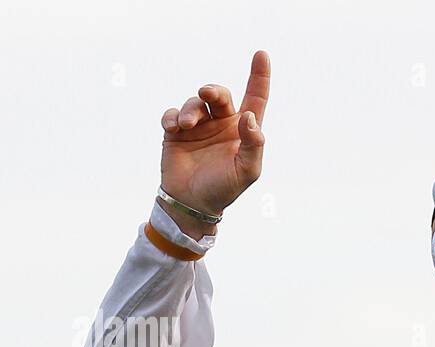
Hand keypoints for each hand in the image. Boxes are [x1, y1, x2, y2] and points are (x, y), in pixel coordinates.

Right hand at [158, 50, 270, 231]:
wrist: (192, 204)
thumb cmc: (224, 189)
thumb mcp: (247, 171)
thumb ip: (254, 145)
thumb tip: (251, 117)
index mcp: (242, 131)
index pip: (255, 98)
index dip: (259, 76)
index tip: (261, 54)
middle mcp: (222, 124)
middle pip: (220, 95)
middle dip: (213, 90)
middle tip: (206, 94)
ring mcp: (199, 127)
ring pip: (195, 103)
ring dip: (191, 110)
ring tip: (187, 126)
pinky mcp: (176, 132)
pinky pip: (172, 114)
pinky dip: (172, 117)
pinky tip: (174, 128)